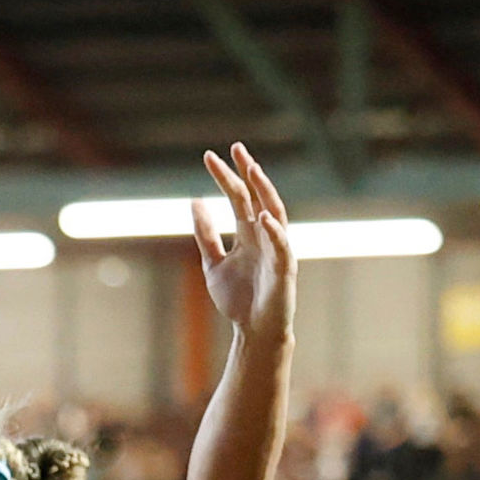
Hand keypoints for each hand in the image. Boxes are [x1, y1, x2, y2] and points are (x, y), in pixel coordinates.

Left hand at [191, 143, 292, 340]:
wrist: (254, 331)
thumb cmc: (238, 299)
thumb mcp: (213, 263)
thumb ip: (205, 235)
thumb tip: (195, 201)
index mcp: (249, 232)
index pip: (238, 196)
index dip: (226, 176)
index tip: (210, 155)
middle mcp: (265, 235)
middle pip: (257, 197)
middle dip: (247, 172)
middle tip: (236, 148)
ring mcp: (277, 249)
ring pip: (274, 213)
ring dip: (265, 192)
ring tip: (253, 170)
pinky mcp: (285, 269)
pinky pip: (281, 246)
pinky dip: (273, 231)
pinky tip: (262, 216)